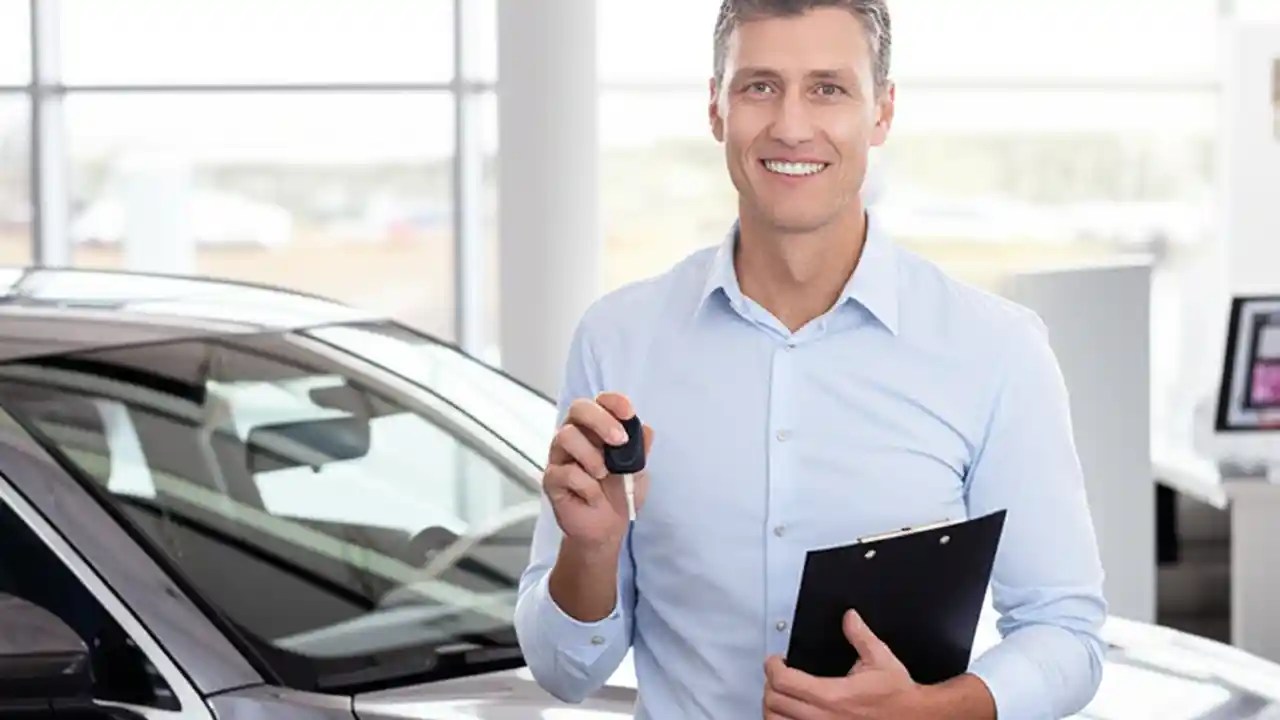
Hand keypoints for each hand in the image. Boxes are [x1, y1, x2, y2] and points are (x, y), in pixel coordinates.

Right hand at [544, 392, 654, 547]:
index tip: (629, 412)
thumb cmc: (620, 492)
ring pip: (566, 436)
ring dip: (591, 455)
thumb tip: (645, 428)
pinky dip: (585, 485)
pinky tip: (592, 495)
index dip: (613, 402)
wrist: (608, 527)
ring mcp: (560, 456)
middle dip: (600, 420)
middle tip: (620, 441)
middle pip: (577, 409)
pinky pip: (564, 472)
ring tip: (603, 475)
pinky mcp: (551, 479)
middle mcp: (575, 436)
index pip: (598, 402)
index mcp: (596, 428)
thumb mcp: (638, 468)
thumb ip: (640, 447)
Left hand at [764, 610, 922, 719]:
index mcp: (832, 695)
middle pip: (773, 702)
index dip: (772, 666)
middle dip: (770, 685)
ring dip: (773, 709)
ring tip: (780, 697)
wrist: (916, 718)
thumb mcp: (880, 658)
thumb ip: (860, 636)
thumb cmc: (898, 697)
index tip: (775, 661)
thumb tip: (849, 617)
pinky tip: (791, 716)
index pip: (783, 681)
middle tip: (777, 676)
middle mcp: (823, 718)